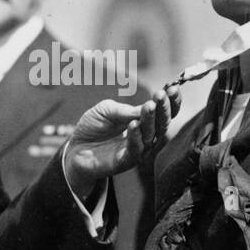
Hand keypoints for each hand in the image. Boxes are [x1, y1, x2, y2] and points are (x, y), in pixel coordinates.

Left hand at [63, 87, 180, 191]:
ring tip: (149, 106)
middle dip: (163, 109)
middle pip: (162, 124)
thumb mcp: (107, 110)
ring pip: (150, 136)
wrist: (75, 148)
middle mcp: (145, 136)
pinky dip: (135, 137)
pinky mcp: (126, 161)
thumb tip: (148, 106)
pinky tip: (133, 124)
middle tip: (161, 95)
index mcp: (144, 121)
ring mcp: (138, 150)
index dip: (171, 102)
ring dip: (150, 120)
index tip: (173, 88)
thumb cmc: (93, 126)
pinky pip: (135, 149)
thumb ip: (125, 110)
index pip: (162, 112)